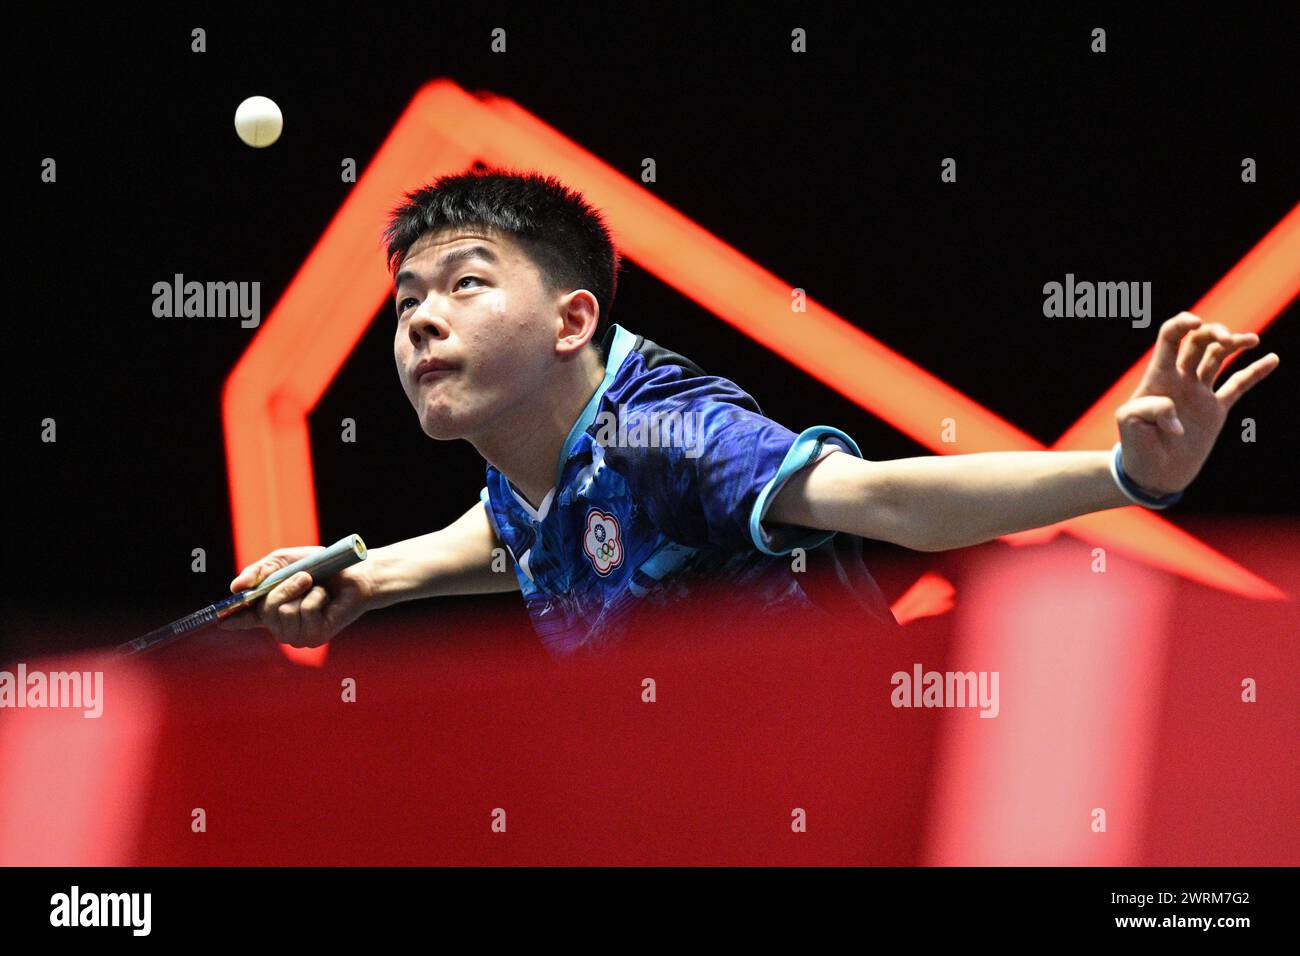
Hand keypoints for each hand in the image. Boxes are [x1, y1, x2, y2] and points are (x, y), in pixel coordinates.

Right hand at [217, 546, 375, 647]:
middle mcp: (281, 626)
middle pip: (265, 610)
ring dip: (302, 590)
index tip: (219, 621)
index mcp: (271, 608)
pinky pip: (305, 612)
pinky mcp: (316, 637)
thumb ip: (260, 572)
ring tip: (318, 587)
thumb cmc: (322, 567)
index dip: (232, 619)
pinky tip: (327, 599)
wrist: (357, 573)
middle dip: (283, 588)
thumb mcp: (286, 560)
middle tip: (305, 576)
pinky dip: (317, 597)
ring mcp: (297, 635)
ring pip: (282, 613)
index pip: (245, 618)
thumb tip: (235, 588)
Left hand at [1115, 312, 1278, 495]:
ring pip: (1218, 357)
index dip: (1182, 324)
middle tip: (1227, 339)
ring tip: (1251, 341)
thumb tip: (1176, 412)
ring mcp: (1199, 393)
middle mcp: (1180, 379)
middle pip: (1198, 341)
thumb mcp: (1129, 422)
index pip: (1170, 337)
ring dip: (1234, 343)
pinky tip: (1272, 360)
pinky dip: (1255, 371)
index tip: (1197, 323)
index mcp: (1158, 376)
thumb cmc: (1135, 446)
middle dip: (1214, 333)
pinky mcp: (1215, 409)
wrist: (1153, 474)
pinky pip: (1238, 385)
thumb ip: (1150, 408)